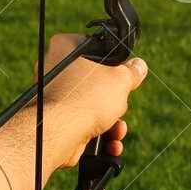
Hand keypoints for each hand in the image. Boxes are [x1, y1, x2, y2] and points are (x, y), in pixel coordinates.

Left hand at [41, 32, 146, 164]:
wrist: (61, 134)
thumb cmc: (85, 98)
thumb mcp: (120, 79)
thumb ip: (131, 72)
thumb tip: (139, 66)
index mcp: (64, 49)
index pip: (90, 45)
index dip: (109, 58)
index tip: (121, 70)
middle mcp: (52, 71)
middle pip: (93, 81)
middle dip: (113, 99)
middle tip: (120, 103)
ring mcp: (52, 99)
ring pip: (89, 107)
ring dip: (111, 123)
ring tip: (117, 130)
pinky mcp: (54, 122)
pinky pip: (81, 126)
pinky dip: (98, 137)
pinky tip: (110, 144)